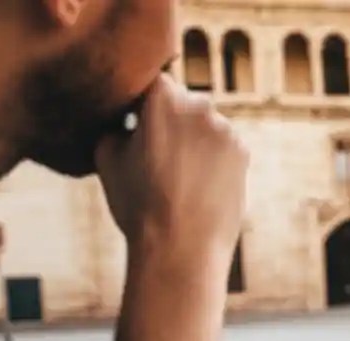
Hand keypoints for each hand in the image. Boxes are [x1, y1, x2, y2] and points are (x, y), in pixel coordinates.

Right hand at [96, 75, 249, 340]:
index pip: (148, 82)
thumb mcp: (107, 157)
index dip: (137, 101)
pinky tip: (195, 184)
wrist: (182, 249)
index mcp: (163, 97)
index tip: (128, 121)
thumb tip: (123, 119)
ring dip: (191, 138)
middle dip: (167, 120)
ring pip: (203, 124)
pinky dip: (210, 157)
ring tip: (175, 176)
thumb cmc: (139, 204)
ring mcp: (226, 129)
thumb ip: (115, 124)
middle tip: (152, 153)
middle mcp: (200, 106)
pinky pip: (221, 145)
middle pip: (180, 101)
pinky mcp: (243, 153)